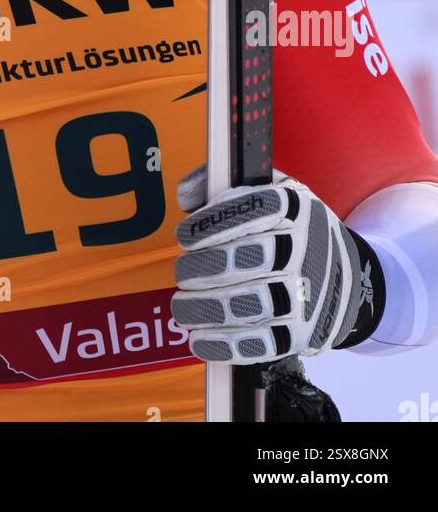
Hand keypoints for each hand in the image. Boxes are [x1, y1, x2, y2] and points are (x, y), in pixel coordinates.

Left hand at [171, 166, 371, 364]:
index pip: (254, 209)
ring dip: (206, 308)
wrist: (348, 279)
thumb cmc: (294, 230)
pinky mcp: (302, 333)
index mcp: (296, 209)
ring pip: (250, 304)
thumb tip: (186, 196)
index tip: (185, 235)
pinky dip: (225, 344)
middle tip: (183, 272)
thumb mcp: (274, 193)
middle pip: (248, 259)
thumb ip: (225, 186)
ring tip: (181, 307)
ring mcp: (306, 295)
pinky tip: (199, 340)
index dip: (214, 223)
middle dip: (204, 267)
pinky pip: (261, 343)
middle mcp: (305, 250)